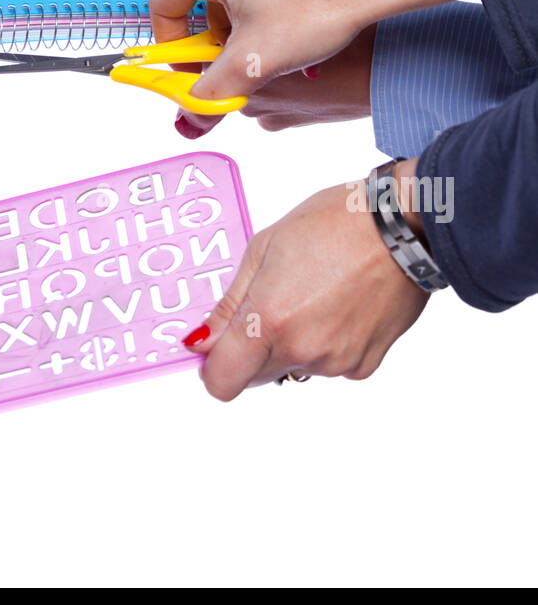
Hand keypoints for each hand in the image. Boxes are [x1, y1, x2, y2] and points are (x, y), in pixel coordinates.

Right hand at [149, 0, 474, 120]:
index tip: (192, 70)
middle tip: (241, 63)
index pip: (162, 7)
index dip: (173, 47)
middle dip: (216, 38)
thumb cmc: (322, 1)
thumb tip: (192, 112)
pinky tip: (295, 17)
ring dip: (243, 20)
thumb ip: (213, 90)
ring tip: (277, 42)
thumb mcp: (255, 60)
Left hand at [182, 170, 427, 394]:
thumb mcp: (264, 247)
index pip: (222, 381)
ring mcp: (336, 362)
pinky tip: (340, 305)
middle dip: (254, 348)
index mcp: (270, 318)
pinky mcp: (364, 366)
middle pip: (256, 375)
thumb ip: (230, 304)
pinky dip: (327, 344)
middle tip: (274, 300)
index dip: (214, 366)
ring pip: (294, 368)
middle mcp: (302, 349)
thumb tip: (202, 340)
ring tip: (315, 293)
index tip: (217, 345)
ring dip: (294, 343)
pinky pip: (330, 366)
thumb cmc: (335, 223)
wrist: (403, 226)